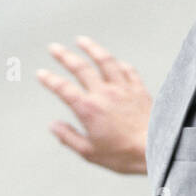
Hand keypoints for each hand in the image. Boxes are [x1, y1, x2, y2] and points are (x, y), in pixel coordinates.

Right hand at [36, 36, 150, 174]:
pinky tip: (114, 61)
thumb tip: (54, 126)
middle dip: (64, 56)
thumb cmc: (124, 155)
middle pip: (81, 68)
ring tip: (82, 40)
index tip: (41, 73)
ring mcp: (123, 89)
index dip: (50, 80)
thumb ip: (68, 137)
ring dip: (91, 48)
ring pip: (105, 61)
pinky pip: (127, 70)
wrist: (154, 149)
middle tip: (54, 48)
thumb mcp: (89, 152)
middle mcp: (105, 94)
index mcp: (89, 109)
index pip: (63, 89)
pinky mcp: (139, 90)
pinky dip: (118, 64)